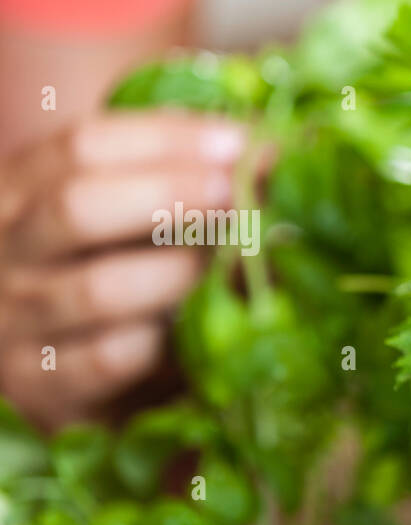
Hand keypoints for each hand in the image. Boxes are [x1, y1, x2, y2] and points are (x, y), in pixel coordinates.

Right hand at [0, 112, 244, 426]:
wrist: (69, 379)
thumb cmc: (116, 279)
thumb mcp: (135, 222)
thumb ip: (186, 184)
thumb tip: (270, 154)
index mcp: (25, 190)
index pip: (83, 146)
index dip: (166, 138)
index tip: (240, 144)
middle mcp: (9, 249)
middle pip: (78, 206)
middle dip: (171, 195)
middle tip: (239, 195)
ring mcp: (18, 320)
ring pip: (99, 287)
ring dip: (179, 273)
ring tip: (234, 264)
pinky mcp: (43, 386)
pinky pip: (110, 357)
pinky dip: (164, 341)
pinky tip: (201, 330)